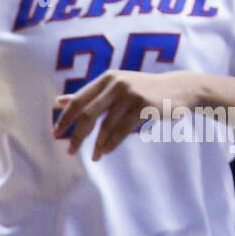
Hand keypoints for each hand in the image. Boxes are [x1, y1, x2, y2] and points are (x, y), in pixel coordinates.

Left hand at [54, 70, 195, 160]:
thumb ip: (89, 94)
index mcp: (107, 78)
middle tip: (70, 151)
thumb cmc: (142, 90)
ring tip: (94, 156)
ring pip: (106, 125)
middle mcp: (117, 84)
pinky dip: (112, 143)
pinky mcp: (144, 106)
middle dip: (77, 135)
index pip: (79, 100)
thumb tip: (59, 100)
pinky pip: (122, 130)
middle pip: (89, 114)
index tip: (55, 134)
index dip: (66, 118)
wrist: (179, 89)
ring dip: (98, 144)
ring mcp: (131, 94)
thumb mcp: (115, 87)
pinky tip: (106, 152)